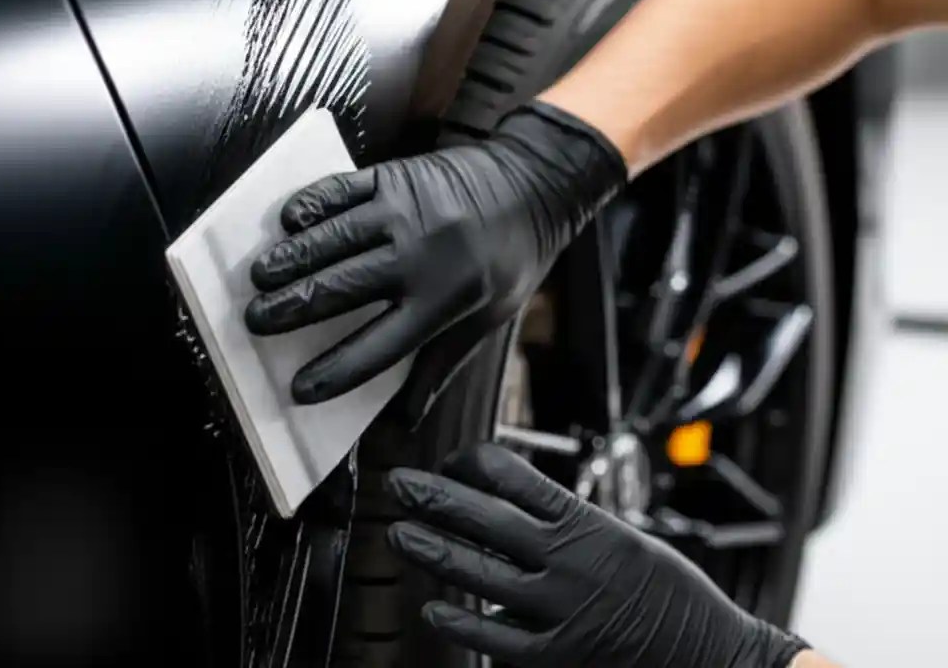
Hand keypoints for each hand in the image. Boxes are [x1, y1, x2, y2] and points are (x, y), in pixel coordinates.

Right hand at [244, 102, 624, 422]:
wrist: (532, 184)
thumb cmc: (507, 260)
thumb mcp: (485, 320)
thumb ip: (440, 366)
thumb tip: (403, 422)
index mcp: (444, 302)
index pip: (378, 347)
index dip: (335, 372)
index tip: (298, 389)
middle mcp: (419, 258)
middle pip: (342, 290)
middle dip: (292, 309)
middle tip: (254, 323)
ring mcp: (403, 213)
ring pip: (333, 240)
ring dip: (290, 259)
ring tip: (257, 277)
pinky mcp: (393, 177)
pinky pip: (342, 191)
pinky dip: (311, 205)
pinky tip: (286, 221)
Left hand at [384, 443, 810, 667]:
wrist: (713, 655)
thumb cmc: (667, 593)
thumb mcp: (620, 537)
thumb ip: (563, 522)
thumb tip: (502, 500)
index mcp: (586, 524)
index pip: (513, 477)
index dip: (471, 465)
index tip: (449, 464)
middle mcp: (570, 562)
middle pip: (488, 519)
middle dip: (436, 497)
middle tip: (401, 484)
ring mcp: (562, 609)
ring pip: (481, 574)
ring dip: (434, 550)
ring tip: (401, 532)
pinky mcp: (560, 654)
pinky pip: (497, 638)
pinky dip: (460, 622)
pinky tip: (433, 609)